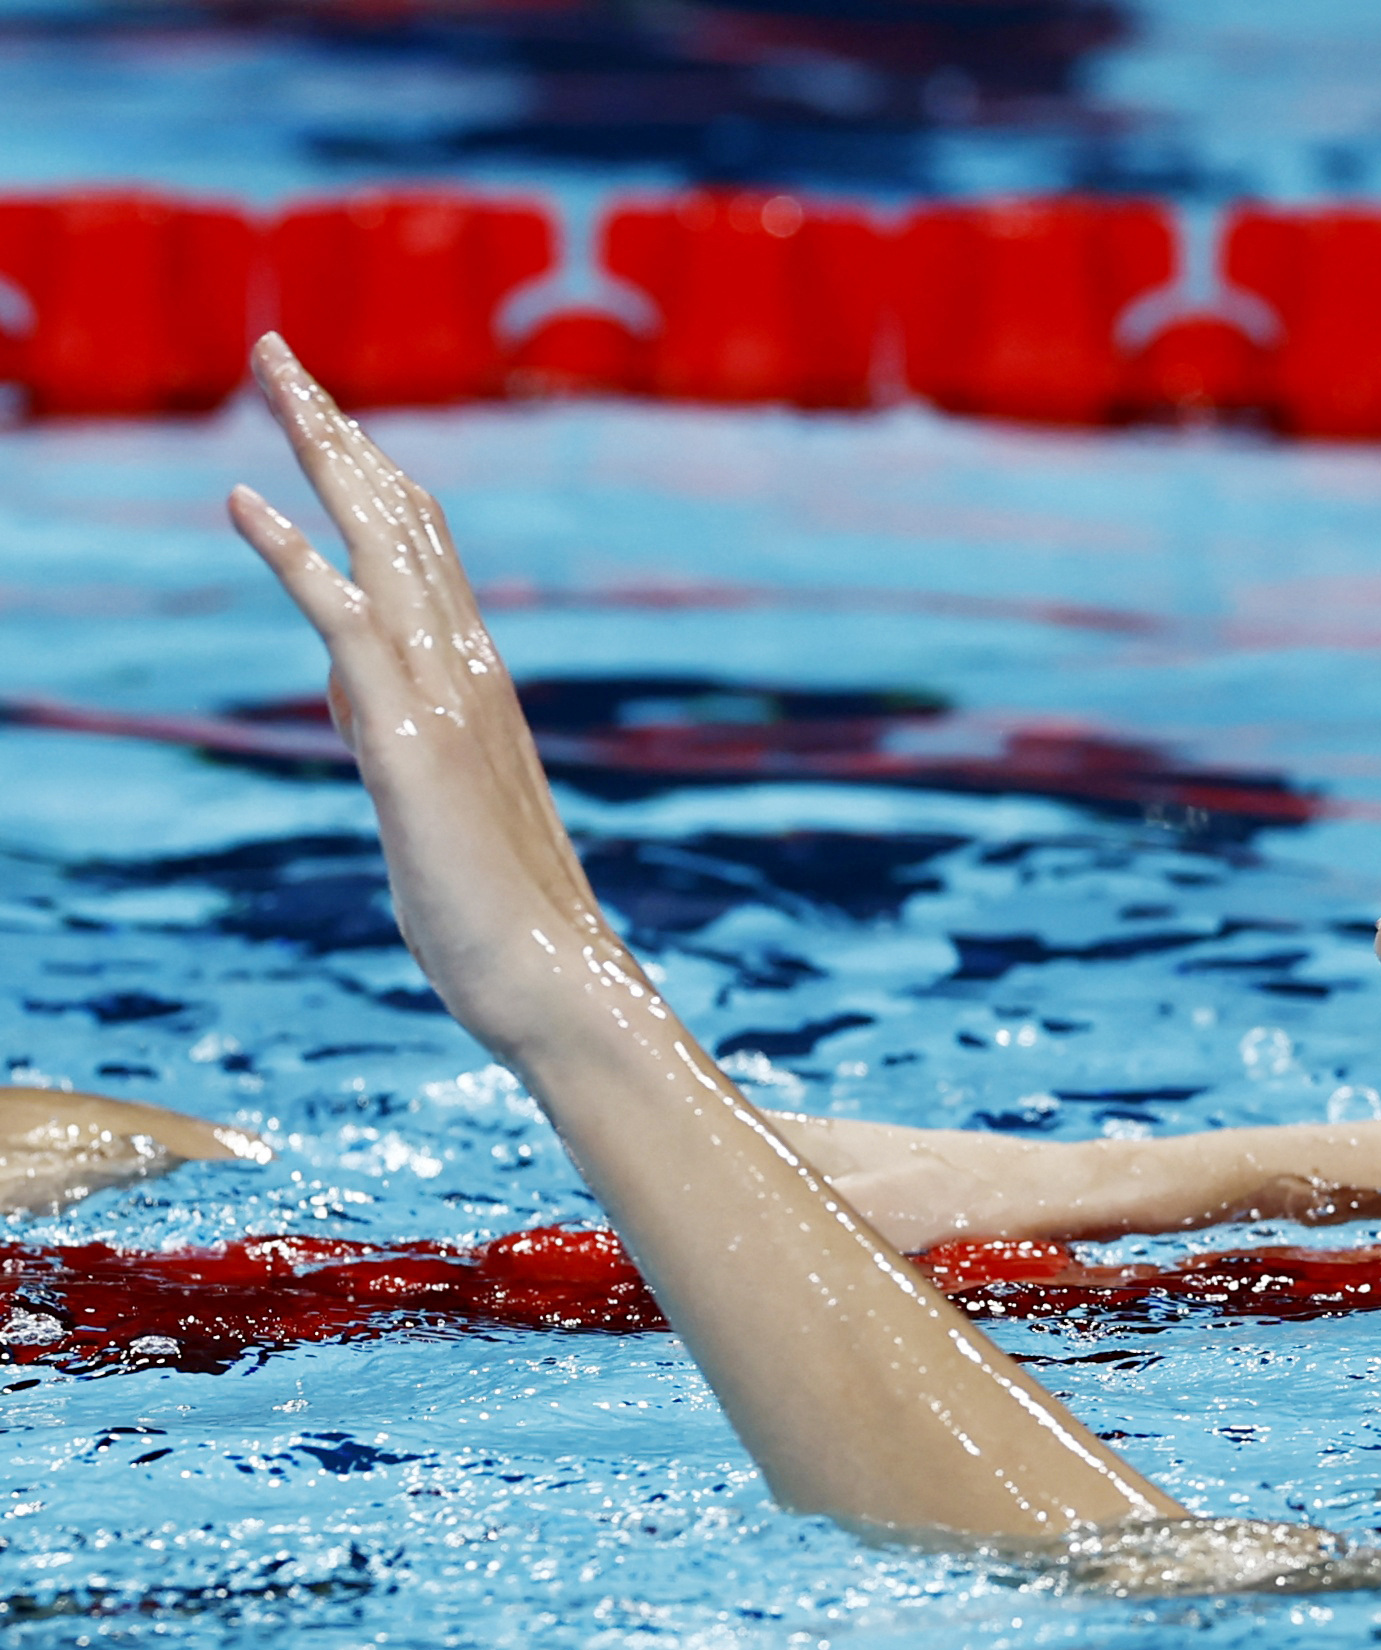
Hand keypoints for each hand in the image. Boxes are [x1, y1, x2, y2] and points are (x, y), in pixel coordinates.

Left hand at [226, 335, 611, 1061]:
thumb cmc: (503, 919)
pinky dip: (293, 559)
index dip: (369, 474)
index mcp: (477, 682)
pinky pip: (346, 627)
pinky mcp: (408, 744)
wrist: (557, 984)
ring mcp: (442, 701)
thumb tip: (345, 685)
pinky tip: (244, 504)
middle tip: (278, 355)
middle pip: (400, 519)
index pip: (423, 549)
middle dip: (335, 430)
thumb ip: (393, 729)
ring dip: (321, 454)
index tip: (325, 414)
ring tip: (271, 377)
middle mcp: (467, 670)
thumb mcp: (433, 802)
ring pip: (381, 545)